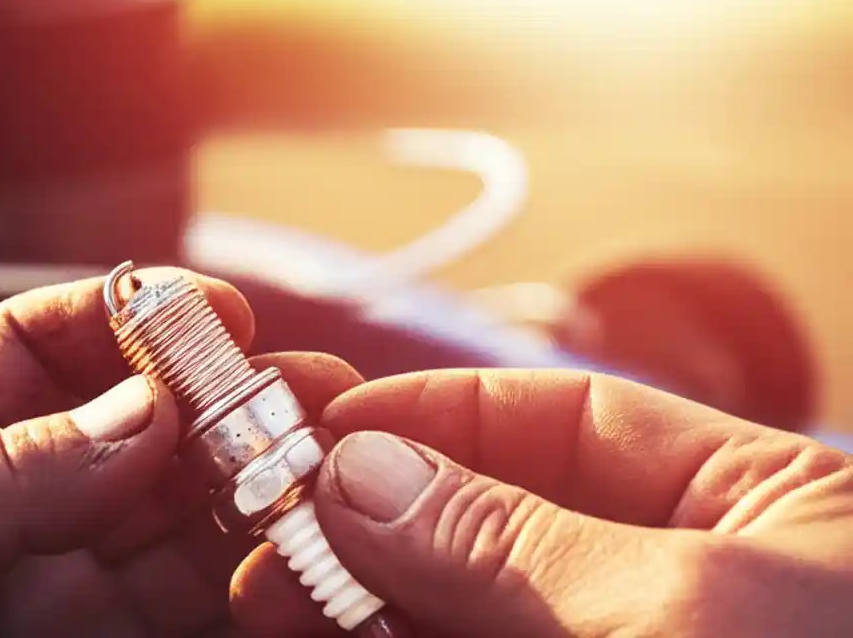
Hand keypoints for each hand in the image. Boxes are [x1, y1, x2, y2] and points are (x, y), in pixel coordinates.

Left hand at [0, 270, 362, 636]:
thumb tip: (147, 409)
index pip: (38, 355)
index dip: (125, 316)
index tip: (213, 311)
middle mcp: (22, 530)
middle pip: (148, 437)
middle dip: (231, 403)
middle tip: (311, 396)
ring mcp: (80, 611)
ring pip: (202, 530)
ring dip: (274, 493)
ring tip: (337, 477)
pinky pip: (219, 624)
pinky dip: (280, 596)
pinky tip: (320, 570)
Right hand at [233, 370, 852, 636]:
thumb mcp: (676, 613)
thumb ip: (508, 541)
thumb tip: (363, 468)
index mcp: (755, 508)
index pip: (568, 423)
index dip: (438, 416)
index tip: (324, 434)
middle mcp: (683, 585)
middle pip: (497, 525)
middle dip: (383, 526)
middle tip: (277, 544)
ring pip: (468, 617)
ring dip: (372, 607)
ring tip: (280, 605)